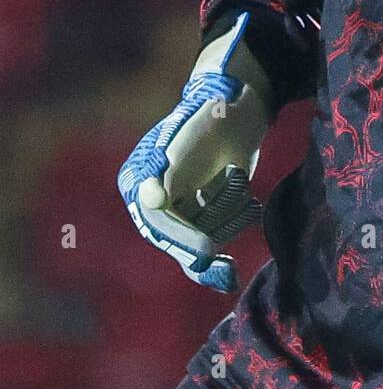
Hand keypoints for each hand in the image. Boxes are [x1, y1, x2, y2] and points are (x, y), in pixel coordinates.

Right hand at [117, 13, 274, 291]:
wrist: (235, 114)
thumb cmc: (210, 117)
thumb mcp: (191, 137)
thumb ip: (171, 169)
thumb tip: (152, 200)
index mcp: (139, 179)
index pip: (156, 219)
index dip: (181, 237)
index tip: (207, 251)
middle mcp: (153, 201)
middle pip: (178, 238)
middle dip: (209, 232)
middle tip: (227, 250)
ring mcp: (179, 212)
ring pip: (202, 240)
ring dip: (227, 216)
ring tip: (238, 177)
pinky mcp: (202, 218)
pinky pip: (211, 245)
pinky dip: (220, 259)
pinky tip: (230, 274)